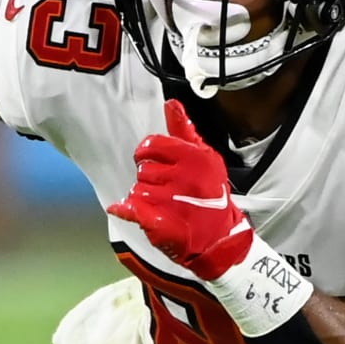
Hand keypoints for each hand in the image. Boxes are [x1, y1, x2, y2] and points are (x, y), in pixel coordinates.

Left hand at [108, 99, 252, 279]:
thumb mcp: (206, 159)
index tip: (157, 164)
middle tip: (167, 189)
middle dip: (150, 178)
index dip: (149, 154)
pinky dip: (124, 208)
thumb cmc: (212, 197)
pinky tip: (124, 209)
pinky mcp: (157, 220)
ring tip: (165, 205)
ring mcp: (168, 199)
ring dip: (145, 197)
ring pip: (137, 188)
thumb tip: (172, 105)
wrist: (220, 239)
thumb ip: (185, 131)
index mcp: (194, 157)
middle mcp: (182, 176)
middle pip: (142, 168)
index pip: (151, 145)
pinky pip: (129, 207)